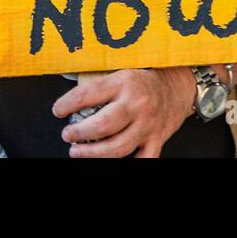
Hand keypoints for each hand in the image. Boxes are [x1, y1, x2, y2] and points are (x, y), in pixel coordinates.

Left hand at [54, 68, 194, 157]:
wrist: (178, 86)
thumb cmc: (145, 81)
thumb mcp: (122, 74)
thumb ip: (101, 86)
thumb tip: (72, 102)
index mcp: (124, 83)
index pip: (88, 95)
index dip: (67, 104)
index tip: (58, 111)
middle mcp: (136, 104)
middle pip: (102, 126)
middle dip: (79, 133)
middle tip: (67, 134)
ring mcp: (148, 124)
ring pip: (118, 148)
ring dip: (93, 153)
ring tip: (77, 152)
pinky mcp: (157, 139)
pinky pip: (143, 160)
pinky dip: (128, 164)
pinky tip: (110, 162)